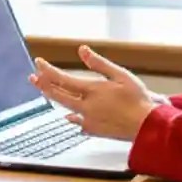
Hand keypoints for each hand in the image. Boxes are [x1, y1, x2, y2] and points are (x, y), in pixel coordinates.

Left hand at [28, 45, 158, 141]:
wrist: (148, 127)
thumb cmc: (138, 99)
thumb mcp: (121, 75)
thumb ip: (99, 63)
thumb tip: (82, 50)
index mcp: (92, 90)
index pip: (62, 79)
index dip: (47, 70)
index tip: (38, 62)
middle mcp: (86, 106)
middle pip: (58, 95)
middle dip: (43, 85)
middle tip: (32, 77)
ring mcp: (89, 120)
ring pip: (66, 108)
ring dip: (54, 98)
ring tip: (45, 90)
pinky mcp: (95, 131)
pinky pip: (78, 122)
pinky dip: (71, 116)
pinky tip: (69, 115)